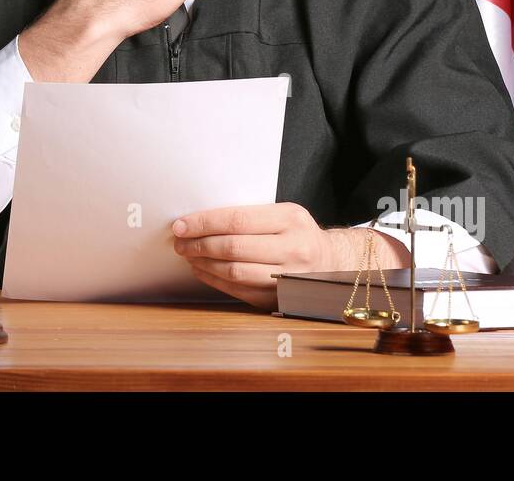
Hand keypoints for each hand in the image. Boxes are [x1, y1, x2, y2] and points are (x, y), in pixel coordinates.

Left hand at [171, 202, 410, 310]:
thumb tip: (199, 220)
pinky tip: (202, 271)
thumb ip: (250, 216)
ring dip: (203, 264)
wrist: (334, 264)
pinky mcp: (282, 299)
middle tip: (179, 242)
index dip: (203, 223)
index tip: (180, 225)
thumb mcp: (284, 214)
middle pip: (233, 248)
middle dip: (199, 244)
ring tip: (188, 256)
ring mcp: (289, 278)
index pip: (237, 220)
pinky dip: (215, 281)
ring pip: (235, 272)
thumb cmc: (298, 234)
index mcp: (291, 220)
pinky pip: (240, 291)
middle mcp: (294, 249)